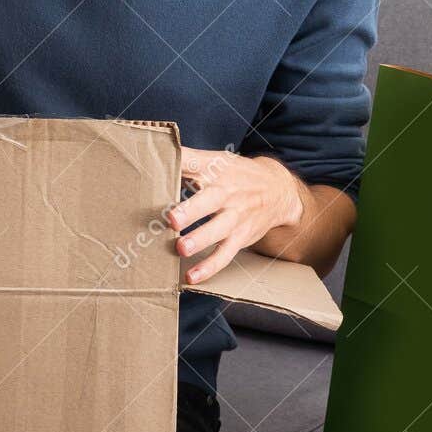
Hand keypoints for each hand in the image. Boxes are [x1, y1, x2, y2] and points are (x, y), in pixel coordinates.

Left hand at [168, 148, 305, 283]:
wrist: (279, 190)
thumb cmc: (235, 174)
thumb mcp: (216, 160)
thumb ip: (186, 160)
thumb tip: (152, 155)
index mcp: (216, 169)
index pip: (196, 162)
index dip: (180, 164)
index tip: (161, 168)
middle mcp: (226, 192)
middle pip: (210, 200)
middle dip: (191, 210)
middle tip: (171, 219)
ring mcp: (235, 216)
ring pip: (219, 229)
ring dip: (200, 240)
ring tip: (180, 248)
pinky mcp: (240, 237)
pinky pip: (225, 254)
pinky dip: (209, 267)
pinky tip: (191, 276)